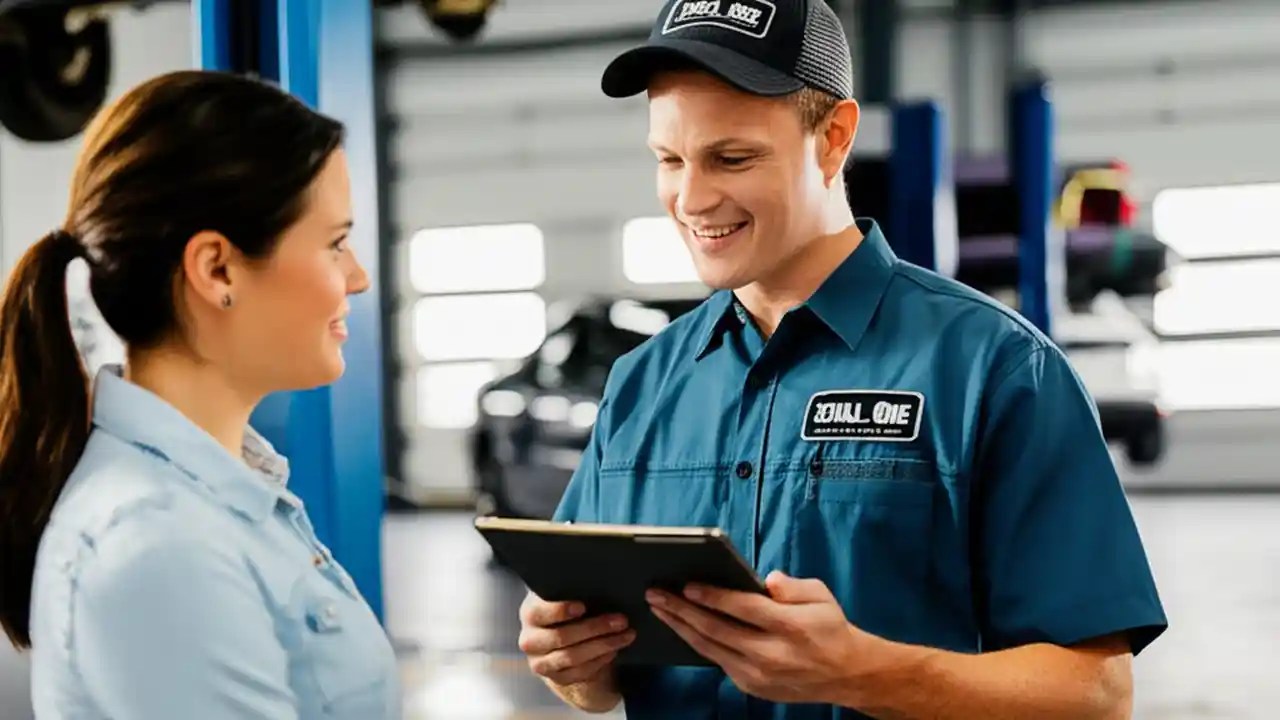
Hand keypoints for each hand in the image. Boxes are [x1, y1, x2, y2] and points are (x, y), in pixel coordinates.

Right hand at [518, 592, 635, 687]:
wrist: (562, 640)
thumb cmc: (568, 611)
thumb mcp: (567, 597)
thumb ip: (575, 591)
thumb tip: (603, 583)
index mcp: (530, 613)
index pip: (539, 613)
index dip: (560, 610)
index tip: (582, 606)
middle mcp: (530, 640)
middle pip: (561, 636)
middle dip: (595, 628)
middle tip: (621, 620)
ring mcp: (540, 662)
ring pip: (572, 657)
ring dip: (603, 645)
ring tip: (626, 635)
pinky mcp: (555, 678)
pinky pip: (579, 673)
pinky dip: (599, 661)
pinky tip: (614, 650)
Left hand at [647, 571, 877, 704]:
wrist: (845, 674)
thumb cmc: (829, 627)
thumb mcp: (820, 596)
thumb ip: (791, 587)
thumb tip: (765, 581)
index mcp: (790, 627)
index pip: (744, 609)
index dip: (713, 597)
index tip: (687, 586)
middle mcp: (771, 654)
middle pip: (717, 630)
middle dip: (682, 610)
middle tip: (656, 594)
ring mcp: (759, 675)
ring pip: (710, 648)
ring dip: (681, 627)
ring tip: (659, 609)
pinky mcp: (751, 686)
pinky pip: (718, 661)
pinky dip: (697, 644)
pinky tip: (682, 628)